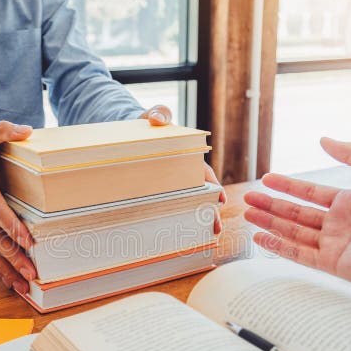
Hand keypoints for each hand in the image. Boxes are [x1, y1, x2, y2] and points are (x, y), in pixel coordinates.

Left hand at [140, 105, 226, 231]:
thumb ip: (159, 114)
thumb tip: (158, 119)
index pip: (204, 173)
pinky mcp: (161, 193)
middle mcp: (184, 174)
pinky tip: (181, 234)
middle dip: (210, 210)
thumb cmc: (147, 126)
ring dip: (198, 219)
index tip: (219, 198)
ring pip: (190, 204)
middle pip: (201, 193)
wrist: (131, 136)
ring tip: (206, 236)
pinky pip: (171, 207)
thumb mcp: (153, 118)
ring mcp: (173, 185)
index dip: (213, 186)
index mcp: (188, 157)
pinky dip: (178, 219)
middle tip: (216, 226)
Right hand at [244, 138, 350, 308]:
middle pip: (296, 213)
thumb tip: (324, 140)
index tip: (267, 179)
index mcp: (350, 202)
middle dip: (271, 206)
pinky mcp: (333, 264)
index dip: (287, 186)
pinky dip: (279, 247)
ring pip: (293, 233)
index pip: (310, 193)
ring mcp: (334, 244)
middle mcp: (339, 223)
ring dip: (270, 224)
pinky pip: (299, 254)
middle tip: (248, 198)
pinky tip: (261, 239)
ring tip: (248, 214)